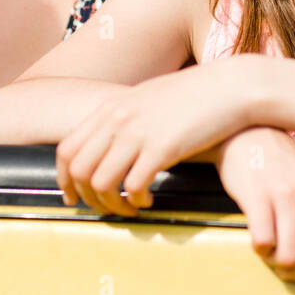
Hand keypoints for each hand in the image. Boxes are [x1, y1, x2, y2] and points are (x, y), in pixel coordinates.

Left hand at [56, 59, 256, 215]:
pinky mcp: (163, 148)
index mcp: (112, 107)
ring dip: (112, 204)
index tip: (74, 197)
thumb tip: (112, 142)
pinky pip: (133, 186)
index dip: (64, 180)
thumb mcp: (150, 98)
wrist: (231, 86)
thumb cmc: (195, 95)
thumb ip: (126, 117)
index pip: (66, 149)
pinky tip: (149, 201)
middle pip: (78, 170)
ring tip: (129, 209)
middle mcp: (118, 119)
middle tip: (106, 208)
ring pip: (101, 183)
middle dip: (87, 198)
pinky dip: (136, 201)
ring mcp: (139, 132)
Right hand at [215, 127, 294, 294]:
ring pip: (291, 255)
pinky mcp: (258, 194)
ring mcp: (286, 192)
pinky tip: (260, 239)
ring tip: (274, 254)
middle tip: (291, 269)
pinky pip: (264, 241)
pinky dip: (261, 251)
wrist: (248, 131)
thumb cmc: (285, 165)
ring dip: (281, 265)